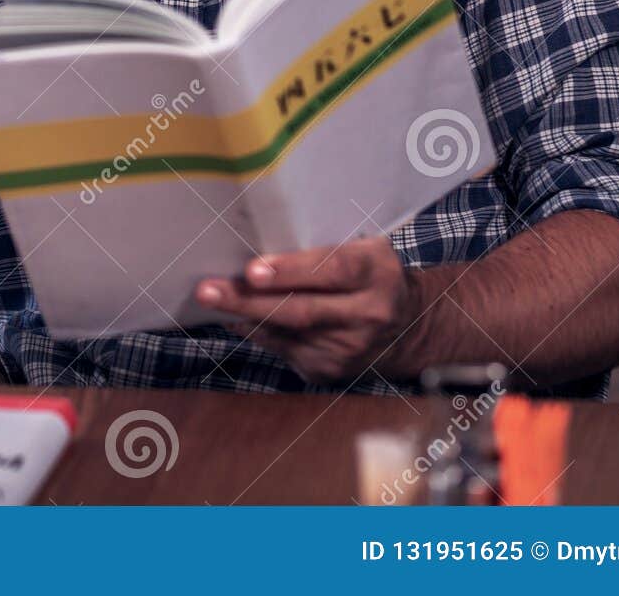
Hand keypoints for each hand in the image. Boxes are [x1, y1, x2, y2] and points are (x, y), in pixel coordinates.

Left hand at [195, 238, 420, 383]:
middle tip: (207, 291)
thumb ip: (323, 246)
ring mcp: (348, 350)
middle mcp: (367, 315)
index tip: (253, 270)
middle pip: (300, 310)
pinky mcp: (330, 371)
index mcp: (376, 273)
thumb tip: (257, 247)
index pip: (333, 271)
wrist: (411, 326)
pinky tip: (238, 317)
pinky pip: (282, 349)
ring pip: (284, 333)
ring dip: (244, 316)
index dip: (291, 271)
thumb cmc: (371, 274)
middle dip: (248, 301)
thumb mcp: (363, 248)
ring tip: (210, 298)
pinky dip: (257, 331)